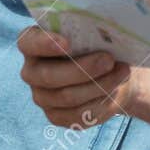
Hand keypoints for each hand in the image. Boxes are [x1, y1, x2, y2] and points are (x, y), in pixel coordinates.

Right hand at [17, 26, 132, 128]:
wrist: (110, 71)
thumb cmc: (97, 44)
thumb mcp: (93, 33)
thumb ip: (90, 31)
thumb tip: (105, 32)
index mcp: (33, 44)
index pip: (28, 42)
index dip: (44, 43)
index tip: (67, 42)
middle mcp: (32, 72)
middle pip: (49, 76)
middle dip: (82, 69)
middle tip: (108, 60)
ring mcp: (42, 97)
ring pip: (67, 97)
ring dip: (99, 85)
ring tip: (122, 72)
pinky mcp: (57, 117)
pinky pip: (77, 115)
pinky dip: (101, 102)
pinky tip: (116, 89)